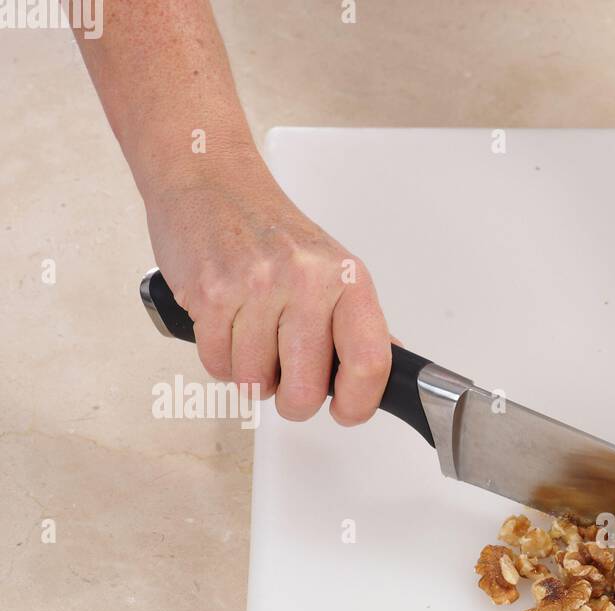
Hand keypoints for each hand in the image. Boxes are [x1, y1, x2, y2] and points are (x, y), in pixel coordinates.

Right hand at [144, 152, 391, 424]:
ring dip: (253, 378)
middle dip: (294, 401)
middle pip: (306, 390)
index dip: (358, 403)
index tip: (346, 411)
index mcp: (347, 280)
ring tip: (254, 341)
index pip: (370, 363)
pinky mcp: (210, 295)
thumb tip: (388, 370)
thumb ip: (358, 323)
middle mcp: (306, 282)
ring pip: (256, 384)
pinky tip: (228, 331)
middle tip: (289, 383)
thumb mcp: (333, 269)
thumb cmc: (271, 230)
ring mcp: (256, 288)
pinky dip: (222, 362)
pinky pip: (219, 366)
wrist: (211, 180)